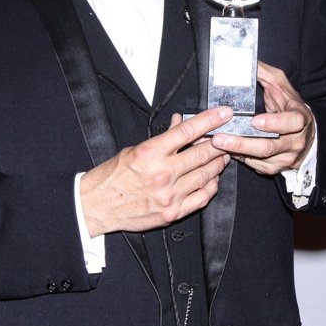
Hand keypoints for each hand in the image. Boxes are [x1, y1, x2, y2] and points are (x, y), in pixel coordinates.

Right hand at [80, 107, 232, 236]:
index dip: (210, 120)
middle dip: (220, 143)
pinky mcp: (173, 212)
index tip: (225, 113)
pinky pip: (202, 198)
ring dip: (217, 163)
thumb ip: (162, 139)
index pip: (187, 131)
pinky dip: (211, 186)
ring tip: (221, 157)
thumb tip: (180, 123)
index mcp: (150, 153)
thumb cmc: (113, 177)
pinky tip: (211, 180)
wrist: (97, 205)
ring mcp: (169, 195)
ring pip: (206, 175)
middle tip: (227, 137)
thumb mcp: (134, 149)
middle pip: (203, 153)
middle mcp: (162, 174)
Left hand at [211, 62, 314, 176]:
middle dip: (242, 143)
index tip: (254, 121)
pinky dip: (240, 159)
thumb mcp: (282, 88)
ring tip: (216, 145)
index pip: (291, 122)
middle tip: (219, 138)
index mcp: (299, 118)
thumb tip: (247, 62)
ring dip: (237, 152)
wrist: (307, 134)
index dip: (274, 123)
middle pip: (268, 147)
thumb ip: (266, 75)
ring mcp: (286, 157)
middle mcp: (295, 141)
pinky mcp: (277, 168)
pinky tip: (226, 152)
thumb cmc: (291, 108)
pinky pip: (257, 166)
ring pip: (260, 159)